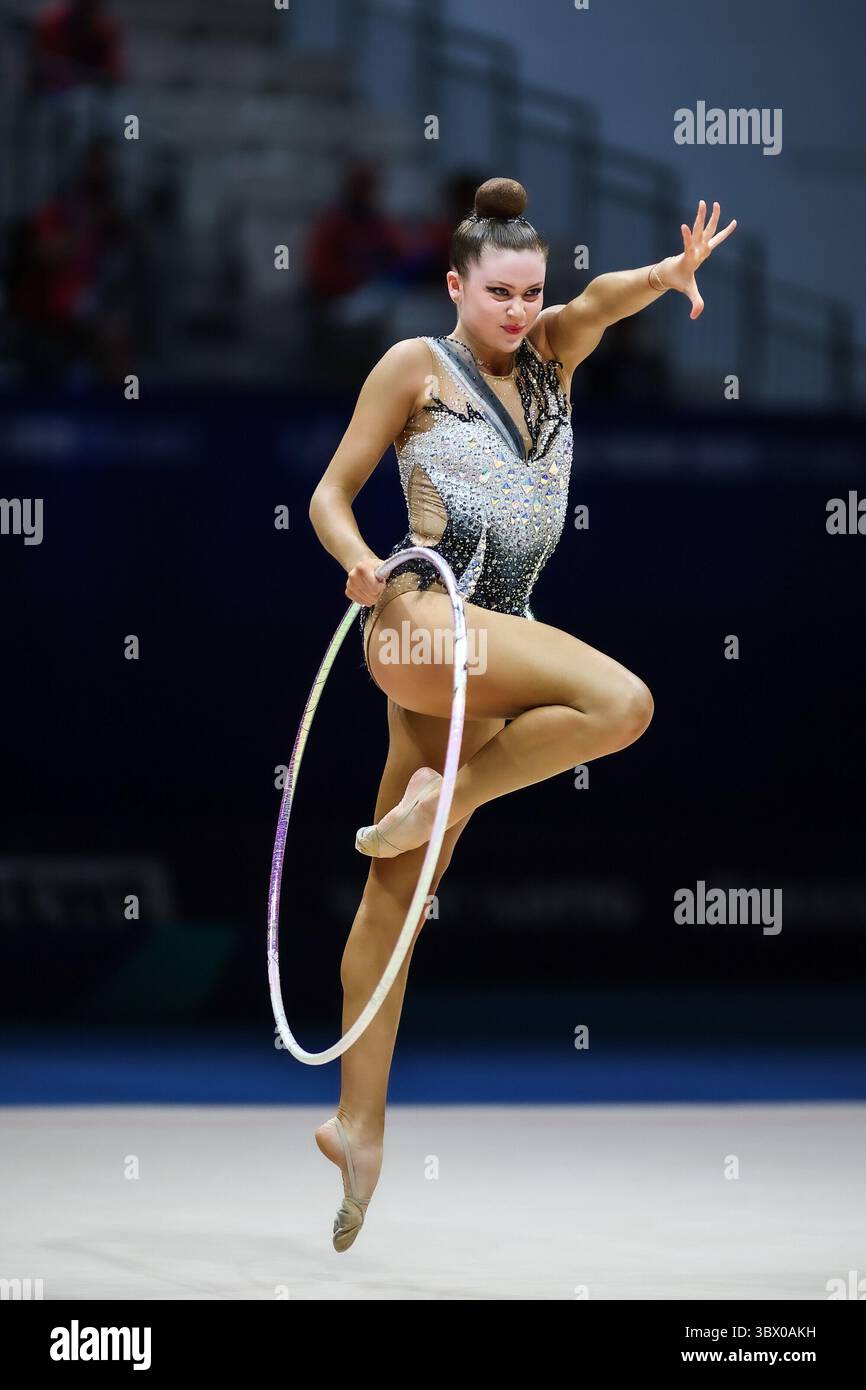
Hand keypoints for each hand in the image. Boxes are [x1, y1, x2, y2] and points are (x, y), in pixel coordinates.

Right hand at [346, 555, 386, 604]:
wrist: (362, 567)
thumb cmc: (374, 567)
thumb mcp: (382, 565)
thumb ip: (385, 570)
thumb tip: (384, 575)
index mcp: (362, 568)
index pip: (374, 588)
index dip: (381, 587)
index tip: (381, 582)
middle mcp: (353, 576)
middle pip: (372, 596)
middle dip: (378, 592)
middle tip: (377, 585)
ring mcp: (350, 585)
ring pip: (367, 601)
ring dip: (373, 597)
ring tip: (373, 588)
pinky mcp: (348, 592)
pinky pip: (362, 603)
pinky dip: (367, 600)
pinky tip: (368, 592)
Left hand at [657, 199, 737, 319]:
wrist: (670, 273)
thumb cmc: (680, 280)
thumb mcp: (689, 290)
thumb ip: (695, 303)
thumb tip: (695, 316)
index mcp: (692, 257)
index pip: (690, 245)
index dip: (687, 237)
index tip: (684, 226)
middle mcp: (696, 248)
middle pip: (700, 230)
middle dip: (702, 218)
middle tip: (704, 204)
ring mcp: (698, 245)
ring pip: (703, 228)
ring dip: (706, 215)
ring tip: (706, 202)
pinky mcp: (701, 244)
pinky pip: (713, 235)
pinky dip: (722, 229)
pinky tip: (731, 222)